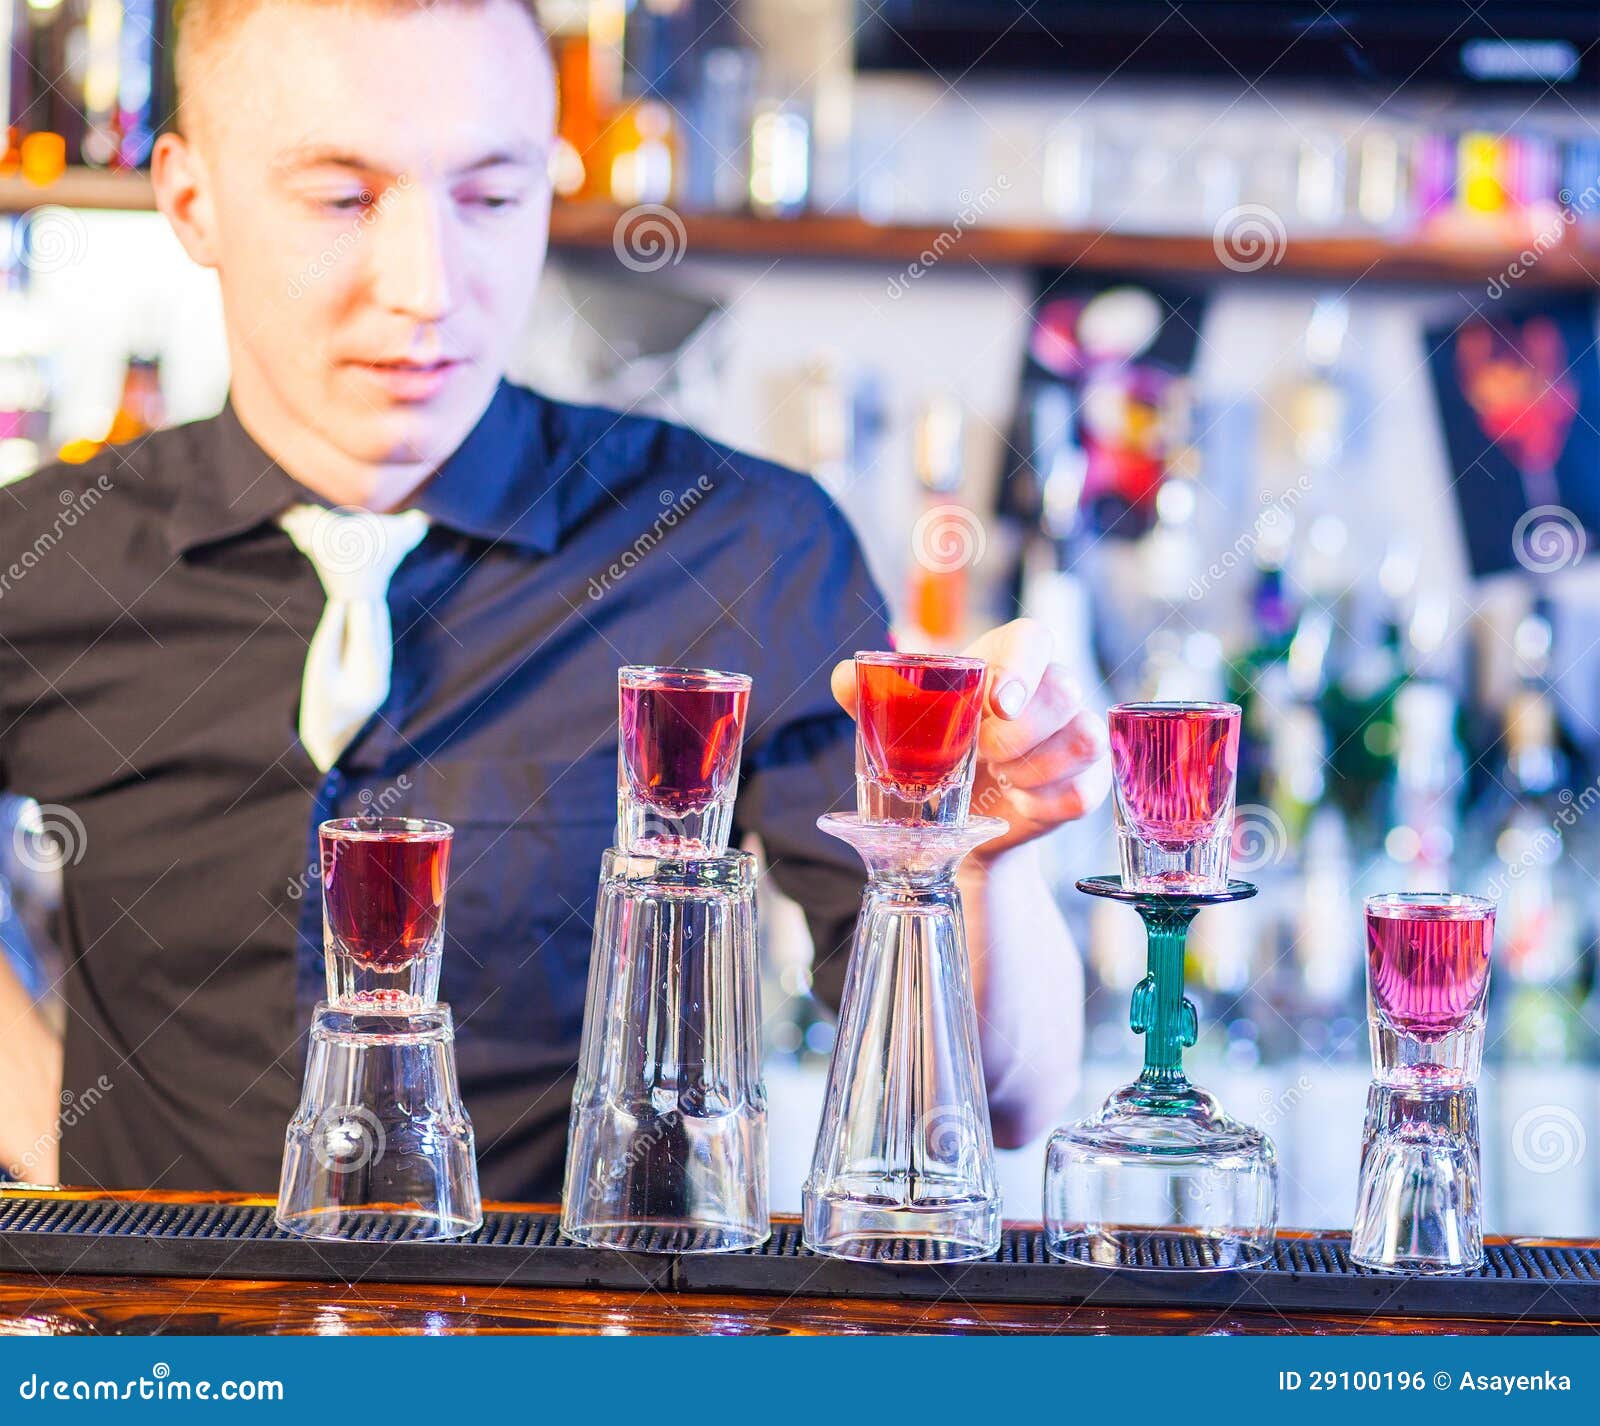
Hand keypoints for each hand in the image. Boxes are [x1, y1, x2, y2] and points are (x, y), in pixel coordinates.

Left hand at [830, 618, 1109, 860]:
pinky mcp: (1086, 781)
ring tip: (999, 778)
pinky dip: (1045, 802)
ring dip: (1033, 767)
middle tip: (981, 753)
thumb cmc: (938, 748)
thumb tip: (845, 677)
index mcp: (1008, 660)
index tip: (998, 702)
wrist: (959, 814)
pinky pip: (1084, 791)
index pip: (1033, 638)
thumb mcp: (906, 723)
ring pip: (1084, 739)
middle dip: (1019, 731)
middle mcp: (1052, 689)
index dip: (1023, 666)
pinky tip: (1018, 803)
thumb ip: (875, 699)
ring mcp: (1075, 734)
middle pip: (1066, 688)